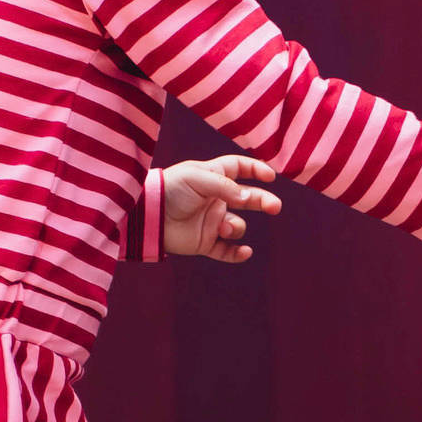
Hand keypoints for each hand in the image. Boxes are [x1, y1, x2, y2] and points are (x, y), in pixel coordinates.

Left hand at [159, 154, 282, 264]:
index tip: (271, 177)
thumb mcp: (197, 178)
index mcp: (212, 177)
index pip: (239, 168)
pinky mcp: (204, 242)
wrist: (147, 215)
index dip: (255, 170)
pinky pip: (226, 250)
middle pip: (247, 198)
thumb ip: (225, 186)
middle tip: (275, 207)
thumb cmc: (169, 189)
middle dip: (262, 201)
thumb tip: (248, 196)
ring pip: (237, 226)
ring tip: (223, 228)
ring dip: (236, 227)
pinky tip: (244, 252)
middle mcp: (215, 199)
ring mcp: (210, 221)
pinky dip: (236, 253)